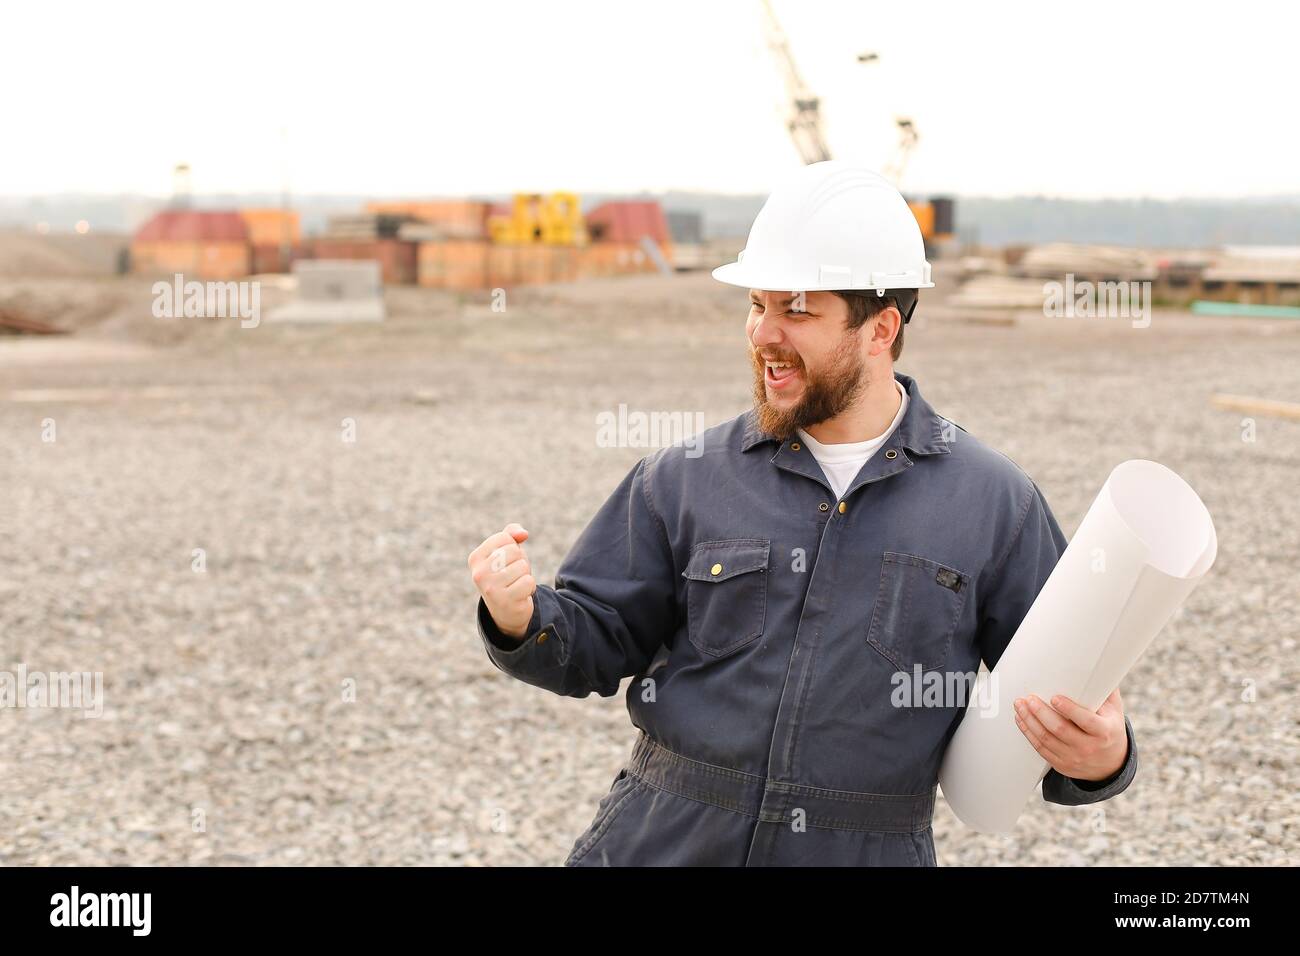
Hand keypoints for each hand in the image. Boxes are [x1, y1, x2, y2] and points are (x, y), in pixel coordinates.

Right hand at [468, 523, 535, 639]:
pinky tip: (520, 594)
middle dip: (520, 561)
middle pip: (514, 551)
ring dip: (525, 575)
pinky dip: (529, 587)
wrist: (507, 610)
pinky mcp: (505, 601)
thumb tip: (523, 533)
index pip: (504, 537)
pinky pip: (528, 582)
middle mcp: (479, 573)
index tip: (506, 561)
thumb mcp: (506, 551)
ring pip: (522, 566)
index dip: (513, 546)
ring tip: (516, 584)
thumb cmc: (506, 574)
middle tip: (513, 575)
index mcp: (475, 558)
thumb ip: (511, 534)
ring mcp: (490, 588)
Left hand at [1013, 688, 1127, 781]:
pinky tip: (1021, 720)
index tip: (1054, 698)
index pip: (1085, 720)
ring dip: (1029, 721)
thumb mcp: (1115, 711)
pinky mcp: (1061, 765)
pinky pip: (1040, 749)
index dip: (1069, 709)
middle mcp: (1089, 747)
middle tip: (1029, 699)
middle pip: (1060, 730)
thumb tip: (1099, 666)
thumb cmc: (1109, 729)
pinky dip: (1028, 733)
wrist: (1111, 764)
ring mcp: (1074, 758)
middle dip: (1041, 713)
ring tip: (1020, 705)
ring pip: (1046, 740)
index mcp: (1104, 732)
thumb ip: (1106, 691)